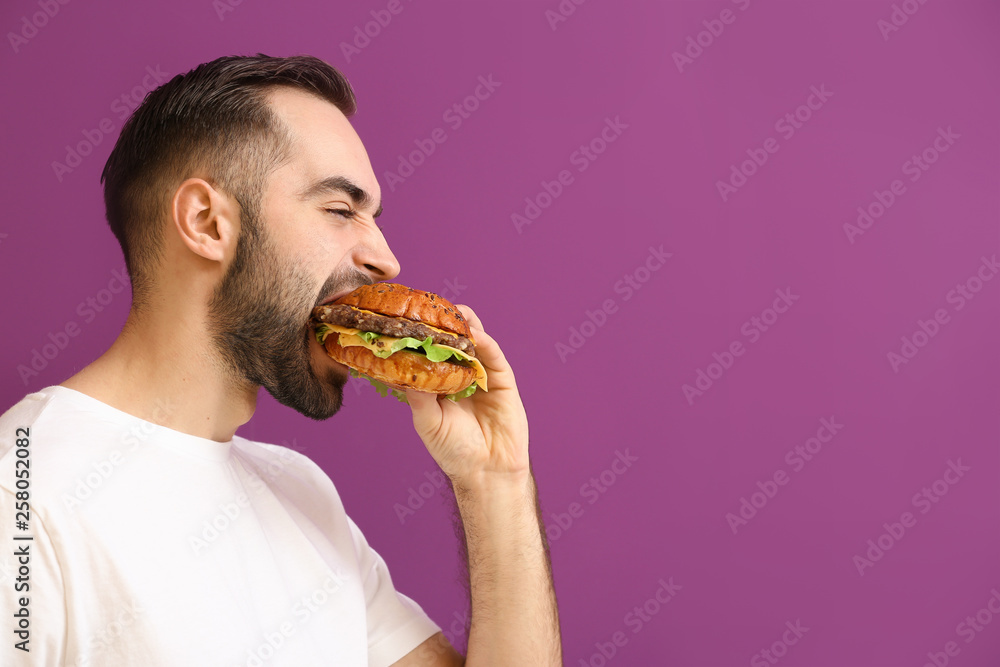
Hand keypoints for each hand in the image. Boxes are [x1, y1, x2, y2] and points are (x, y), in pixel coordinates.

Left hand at [404, 304, 529, 486]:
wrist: (487, 471)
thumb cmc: (454, 451)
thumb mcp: (428, 423)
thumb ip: (419, 398)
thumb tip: (404, 372)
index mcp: (438, 385)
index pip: (429, 354)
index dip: (422, 337)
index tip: (411, 318)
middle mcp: (460, 376)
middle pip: (453, 343)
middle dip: (446, 326)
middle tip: (436, 308)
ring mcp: (482, 377)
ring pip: (475, 345)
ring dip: (467, 327)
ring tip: (458, 313)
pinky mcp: (502, 381)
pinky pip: (494, 358)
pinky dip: (486, 343)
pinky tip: (477, 334)